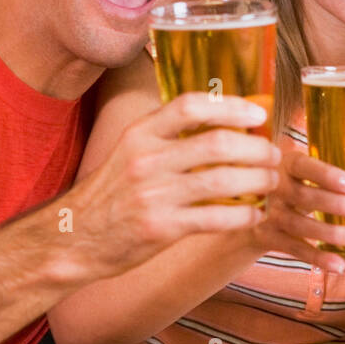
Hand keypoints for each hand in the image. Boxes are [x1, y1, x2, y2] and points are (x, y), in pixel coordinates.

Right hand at [65, 93, 280, 277]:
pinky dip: (244, 216)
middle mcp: (146, 159)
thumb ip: (169, 135)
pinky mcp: (161, 228)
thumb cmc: (112, 193)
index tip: (257, 113)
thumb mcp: (130, 151)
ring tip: (271, 182)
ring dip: (258, 180)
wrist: (71, 238)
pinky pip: (216, 218)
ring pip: (223, 179)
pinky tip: (255, 215)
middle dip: (256, 147)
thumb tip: (225, 119)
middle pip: (217, 143)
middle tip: (273, 154)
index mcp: (140, 133)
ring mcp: (153, 194)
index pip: (190, 105)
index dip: (231, 106)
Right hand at [250, 147, 344, 271]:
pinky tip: (339, 265)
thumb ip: (324, 175)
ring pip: (301, 226)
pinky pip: (294, 248)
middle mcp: (272, 187)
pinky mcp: (265, 235)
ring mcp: (267, 213)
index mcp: (284, 163)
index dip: (329, 176)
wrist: (246, 205)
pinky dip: (318, 257)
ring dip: (333, 234)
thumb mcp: (299, 170)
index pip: (305, 166)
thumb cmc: (289, 182)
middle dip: (340, 206)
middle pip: (306, 198)